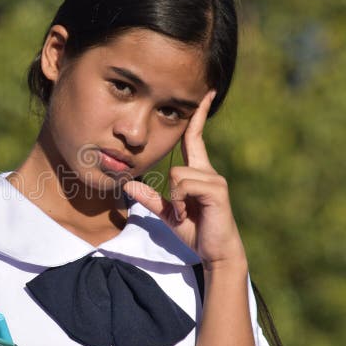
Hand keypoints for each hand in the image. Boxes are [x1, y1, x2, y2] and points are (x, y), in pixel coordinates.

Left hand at [122, 90, 245, 269]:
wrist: (215, 252)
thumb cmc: (196, 231)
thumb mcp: (168, 213)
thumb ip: (151, 199)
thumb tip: (129, 186)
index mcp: (198, 173)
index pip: (195, 137)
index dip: (198, 115)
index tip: (207, 93)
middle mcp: (208, 171)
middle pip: (183, 154)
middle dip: (183, 166)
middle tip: (184, 202)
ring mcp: (214, 179)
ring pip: (177, 174)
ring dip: (175, 198)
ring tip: (185, 213)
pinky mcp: (216, 190)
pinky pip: (184, 184)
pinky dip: (180, 201)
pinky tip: (188, 213)